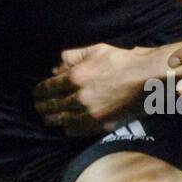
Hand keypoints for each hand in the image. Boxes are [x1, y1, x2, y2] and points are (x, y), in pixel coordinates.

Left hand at [33, 43, 159, 135]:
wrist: (147, 80)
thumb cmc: (122, 61)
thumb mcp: (96, 50)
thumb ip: (72, 56)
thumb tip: (55, 68)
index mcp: (76, 77)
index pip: (48, 88)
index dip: (38, 91)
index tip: (35, 93)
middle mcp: (79, 98)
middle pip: (52, 106)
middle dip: (42, 107)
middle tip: (37, 107)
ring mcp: (89, 114)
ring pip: (61, 120)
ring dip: (51, 119)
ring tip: (47, 119)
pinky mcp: (100, 126)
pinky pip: (76, 131)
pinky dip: (68, 128)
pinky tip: (65, 126)